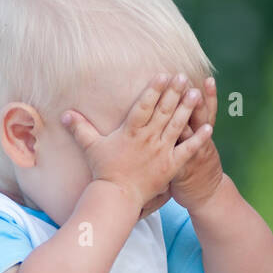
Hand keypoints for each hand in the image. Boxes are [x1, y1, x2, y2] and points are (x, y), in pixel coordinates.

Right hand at [60, 74, 213, 212]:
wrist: (117, 197)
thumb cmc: (104, 171)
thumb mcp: (91, 147)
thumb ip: (80, 128)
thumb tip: (64, 114)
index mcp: (130, 131)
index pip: (144, 105)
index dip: (155, 89)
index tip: (164, 74)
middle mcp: (147, 139)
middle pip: (163, 111)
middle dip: (174, 92)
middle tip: (184, 76)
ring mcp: (160, 152)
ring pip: (177, 126)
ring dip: (188, 109)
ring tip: (196, 93)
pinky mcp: (170, 166)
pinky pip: (187, 150)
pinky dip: (198, 139)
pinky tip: (209, 127)